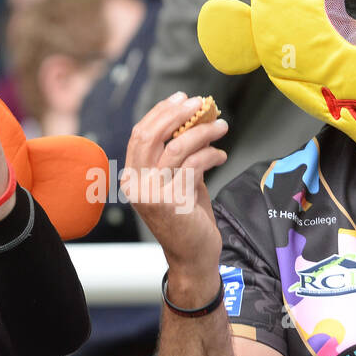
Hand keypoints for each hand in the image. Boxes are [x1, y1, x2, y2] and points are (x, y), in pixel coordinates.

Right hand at [123, 93, 228, 302]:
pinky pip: (193, 164)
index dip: (161, 112)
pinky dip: (210, 154)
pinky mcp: (172, 201)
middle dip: (177, 114)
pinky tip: (221, 155)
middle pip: (149, 135)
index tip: (182, 99)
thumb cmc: (188, 219)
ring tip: (222, 126)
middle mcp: (136, 184)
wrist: (193, 257)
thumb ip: (180, 155)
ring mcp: (151, 193)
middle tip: (201, 104)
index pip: (140, 134)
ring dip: (202, 131)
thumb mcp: (179, 181)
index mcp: (133, 177)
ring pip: (175, 147)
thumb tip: (197, 119)